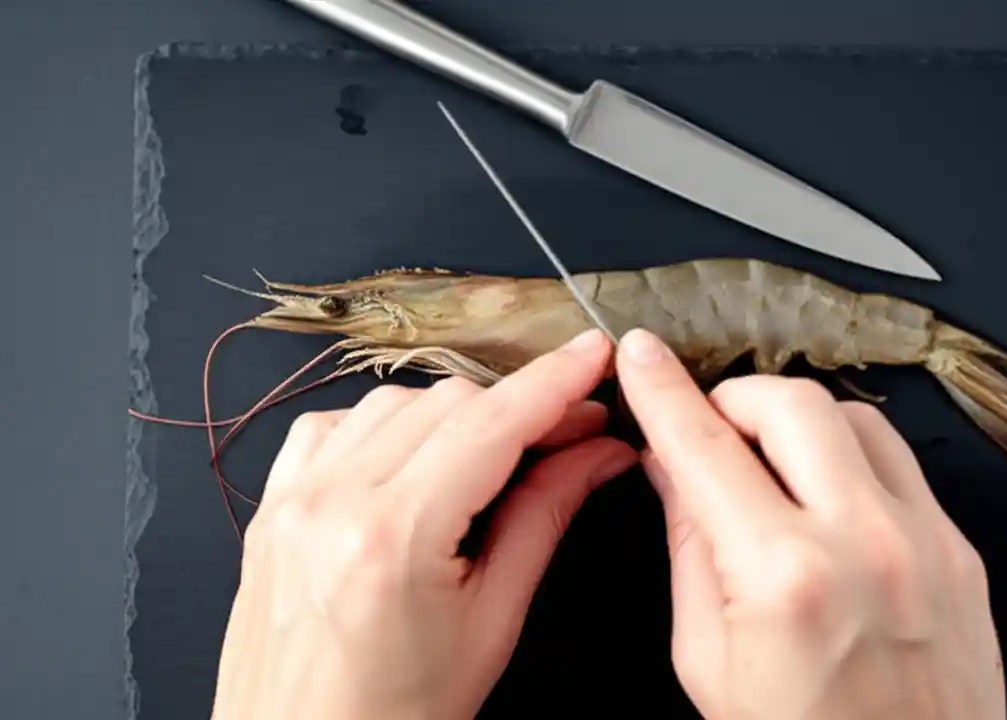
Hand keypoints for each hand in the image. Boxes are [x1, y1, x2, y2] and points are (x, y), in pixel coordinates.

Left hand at [210, 328, 636, 719]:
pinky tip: (416, 462)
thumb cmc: (396, 719)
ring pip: (393, 403)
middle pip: (448, 402)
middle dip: (518, 408)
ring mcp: (291, 501)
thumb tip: (597, 453)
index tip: (595, 355)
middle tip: (571, 437)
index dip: (554, 382)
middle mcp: (331, 503)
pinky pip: (332, 427)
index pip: (492, 424)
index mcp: (392, 538)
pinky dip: (385, 428)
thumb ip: (544, 518)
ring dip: (455, 416)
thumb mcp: (492, 623)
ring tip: (496, 462)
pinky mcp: (271, 508)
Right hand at [615, 328, 1005, 719]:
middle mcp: (864, 543)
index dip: (662, 390)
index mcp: (784, 578)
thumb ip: (688, 547)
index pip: (704, 447)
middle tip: (711, 435)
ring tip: (771, 471)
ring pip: (854, 416)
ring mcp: (925, 541)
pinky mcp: (959, 549)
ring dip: (798, 425)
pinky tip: (826, 502)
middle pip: (791, 401)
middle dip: (735, 400)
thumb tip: (671, 465)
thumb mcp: (707, 660)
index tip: (641, 356)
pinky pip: (899, 464)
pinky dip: (849, 463)